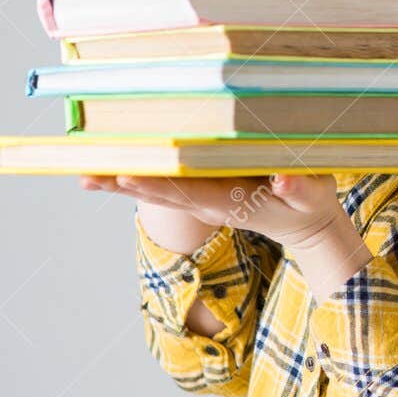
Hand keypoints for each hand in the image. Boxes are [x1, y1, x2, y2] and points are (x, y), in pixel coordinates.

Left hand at [83, 172, 342, 247]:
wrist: (305, 225)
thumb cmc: (311, 204)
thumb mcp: (315, 197)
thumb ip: (299, 189)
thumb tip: (282, 179)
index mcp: (232, 202)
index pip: (188, 192)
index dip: (159, 184)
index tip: (128, 176)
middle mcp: (209, 203)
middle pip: (161, 192)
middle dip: (125, 182)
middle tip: (86, 174)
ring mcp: (203, 199)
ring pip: (157, 190)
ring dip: (121, 182)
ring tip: (83, 174)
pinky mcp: (202, 191)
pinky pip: (164, 184)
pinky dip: (136, 177)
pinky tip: (109, 171)